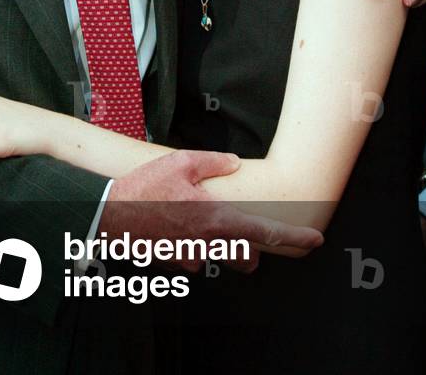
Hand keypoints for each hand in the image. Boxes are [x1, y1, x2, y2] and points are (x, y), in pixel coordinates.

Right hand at [99, 151, 323, 273]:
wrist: (110, 215)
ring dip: (218, 243)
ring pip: (218, 256)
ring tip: (200, 220)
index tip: (315, 241)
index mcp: (216, 218)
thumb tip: (233, 164)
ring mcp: (191, 257)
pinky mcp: (175, 262)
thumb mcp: (180, 163)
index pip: (266, 233)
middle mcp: (208, 243)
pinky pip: (194, 257)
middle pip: (246, 257)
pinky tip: (177, 225)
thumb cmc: (144, 188)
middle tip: (248, 233)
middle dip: (252, 250)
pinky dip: (192, 244)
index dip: (294, 238)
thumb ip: (212, 163)